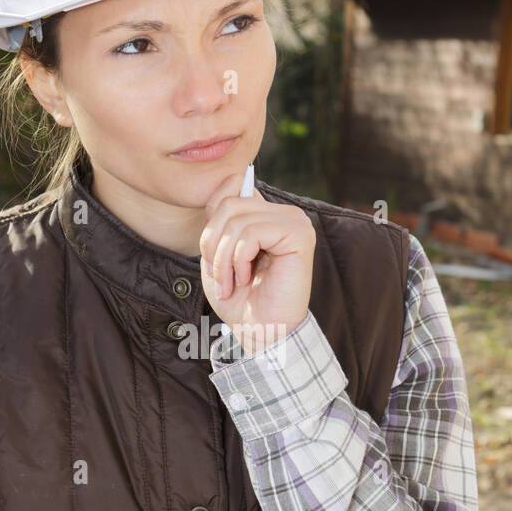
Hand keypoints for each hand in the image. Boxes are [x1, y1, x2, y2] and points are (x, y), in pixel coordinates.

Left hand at [199, 170, 315, 354]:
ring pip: (237, 220)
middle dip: (213, 244)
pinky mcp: (299, 234)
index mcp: (265, 214)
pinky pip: (252, 233)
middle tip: (219, 276)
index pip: (229, 187)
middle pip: (228, 203)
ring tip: (231, 282)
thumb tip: (231, 179)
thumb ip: (222, 217)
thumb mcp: (218, 252)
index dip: (211, 219)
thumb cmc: (240, 298)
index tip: (214, 255)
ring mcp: (294, 221)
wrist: (260, 331)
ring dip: (224, 259)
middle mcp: (283, 213)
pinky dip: (239, 260)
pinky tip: (247, 278)